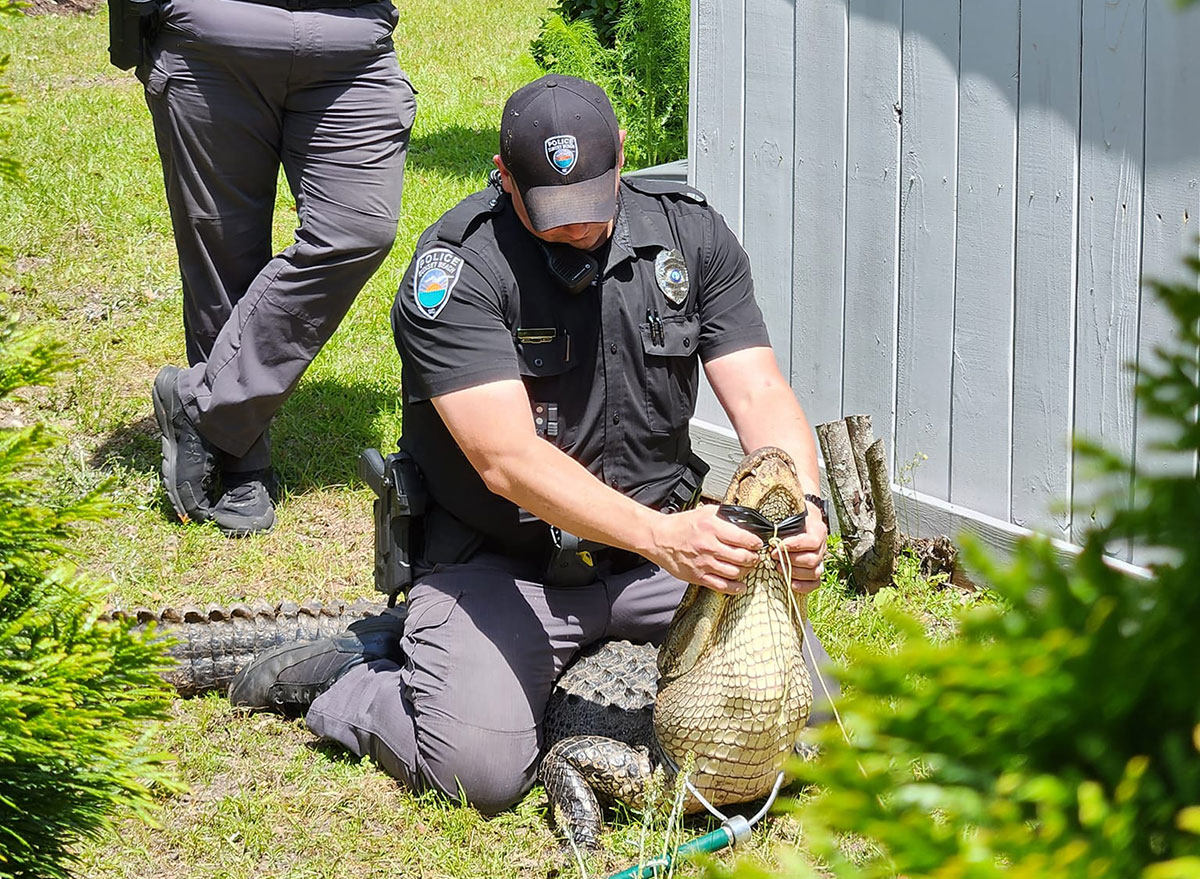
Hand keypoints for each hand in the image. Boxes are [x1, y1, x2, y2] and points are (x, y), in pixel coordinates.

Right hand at [646, 504, 761, 593]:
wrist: (659, 538)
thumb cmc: (680, 526)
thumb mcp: (704, 512)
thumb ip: (724, 515)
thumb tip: (742, 520)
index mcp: (712, 528)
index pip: (743, 538)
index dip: (755, 543)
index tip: (757, 544)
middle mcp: (709, 546)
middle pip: (742, 557)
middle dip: (754, 558)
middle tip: (755, 557)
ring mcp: (703, 563)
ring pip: (735, 572)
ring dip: (747, 571)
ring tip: (748, 567)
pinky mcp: (698, 576)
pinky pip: (721, 586)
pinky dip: (735, 588)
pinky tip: (740, 585)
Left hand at [769, 498, 828, 593]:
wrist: (797, 518)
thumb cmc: (789, 515)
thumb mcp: (786, 511)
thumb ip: (780, 517)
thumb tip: (765, 524)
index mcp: (817, 529)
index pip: (813, 541)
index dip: (796, 545)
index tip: (778, 545)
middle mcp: (822, 545)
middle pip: (813, 559)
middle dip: (790, 560)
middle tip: (773, 556)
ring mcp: (820, 559)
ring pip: (815, 572)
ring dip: (794, 572)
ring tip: (777, 567)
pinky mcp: (816, 570)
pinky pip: (815, 583)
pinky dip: (804, 586)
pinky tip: (790, 583)